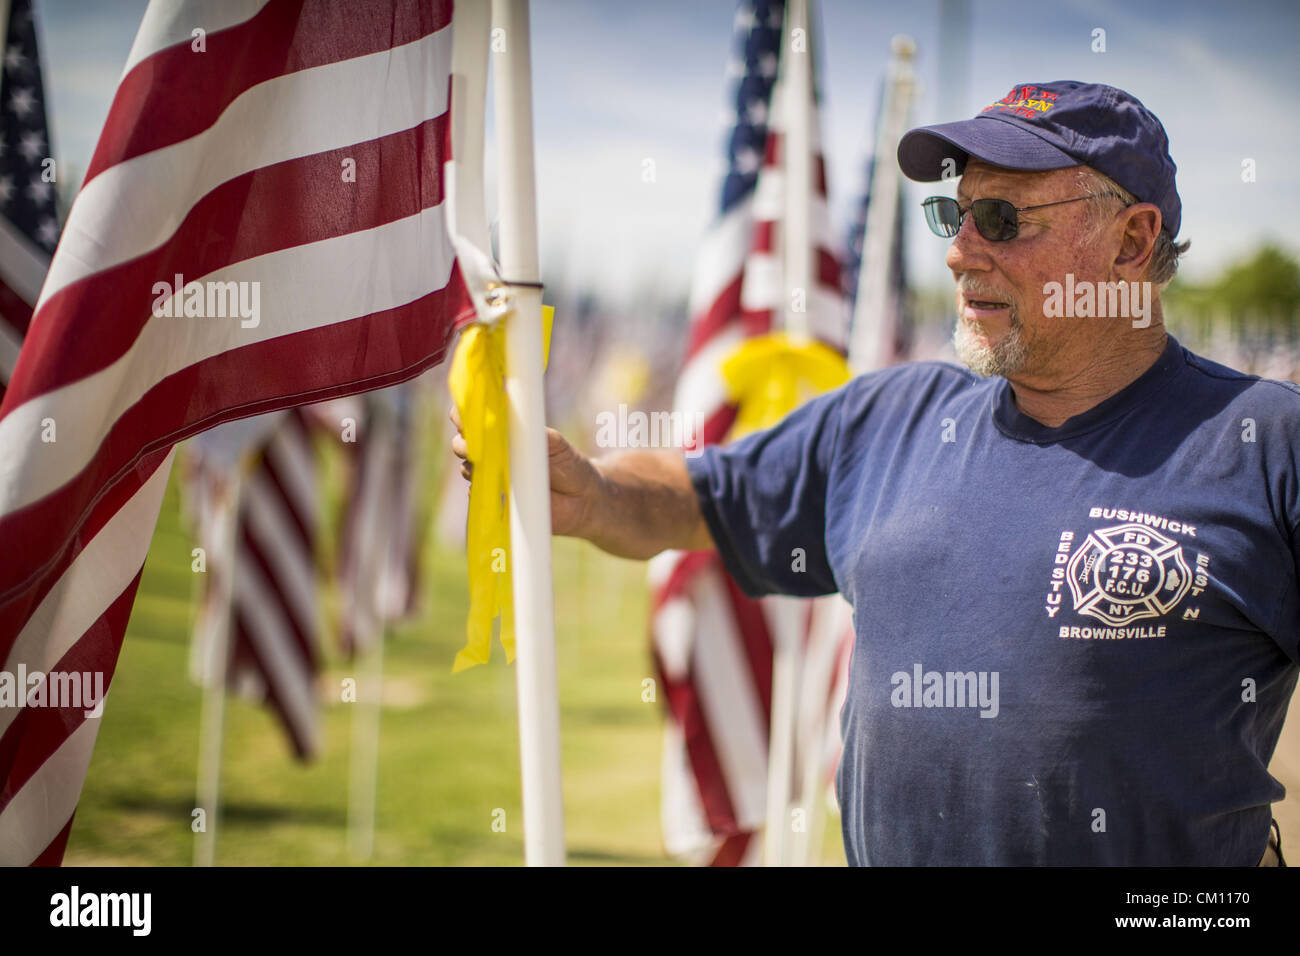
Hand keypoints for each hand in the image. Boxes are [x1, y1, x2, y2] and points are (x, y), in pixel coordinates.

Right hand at [449, 405, 600, 537]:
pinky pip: (477, 496)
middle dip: (464, 443)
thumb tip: (512, 425)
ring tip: (494, 467)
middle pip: (461, 443)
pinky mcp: (495, 501)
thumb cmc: (568, 462)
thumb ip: (534, 432)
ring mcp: (491, 476)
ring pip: (467, 469)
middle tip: (475, 446)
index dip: (463, 415)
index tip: (466, 418)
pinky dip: (482, 493)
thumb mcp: (555, 442)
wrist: (582, 499)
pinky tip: (497, 491)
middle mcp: (492, 452)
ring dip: (474, 467)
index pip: (472, 417)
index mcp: (503, 430)